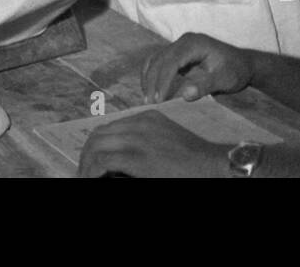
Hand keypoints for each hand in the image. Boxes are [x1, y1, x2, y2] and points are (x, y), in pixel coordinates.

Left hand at [77, 110, 227, 177]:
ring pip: (96, 146)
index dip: (96, 146)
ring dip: (87, 165)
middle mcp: (139, 124)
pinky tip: (91, 180)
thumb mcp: (167, 143)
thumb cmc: (194, 161)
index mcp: (147, 119)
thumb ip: (147, 144)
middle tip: (85, 173)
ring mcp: (138, 138)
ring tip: (85, 178)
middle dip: (87, 155)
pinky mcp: (137, 157)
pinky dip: (92, 172)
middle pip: (99, 135)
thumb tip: (123, 160)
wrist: (214, 166)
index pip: (110, 128)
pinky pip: (103, 161)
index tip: (93, 164)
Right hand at [141, 32, 254, 102]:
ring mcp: (179, 45)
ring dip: (149, 78)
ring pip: (156, 59)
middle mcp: (184, 41)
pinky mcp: (178, 52)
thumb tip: (185, 95)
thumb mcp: (223, 79)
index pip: (171, 61)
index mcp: (194, 44)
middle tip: (150, 103)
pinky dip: (152, 74)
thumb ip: (205, 85)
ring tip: (147, 99)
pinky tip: (150, 89)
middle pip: (160, 60)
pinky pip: (159, 61)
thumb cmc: (235, 70)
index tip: (159, 100)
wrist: (243, 63)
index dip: (162, 81)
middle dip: (152, 81)